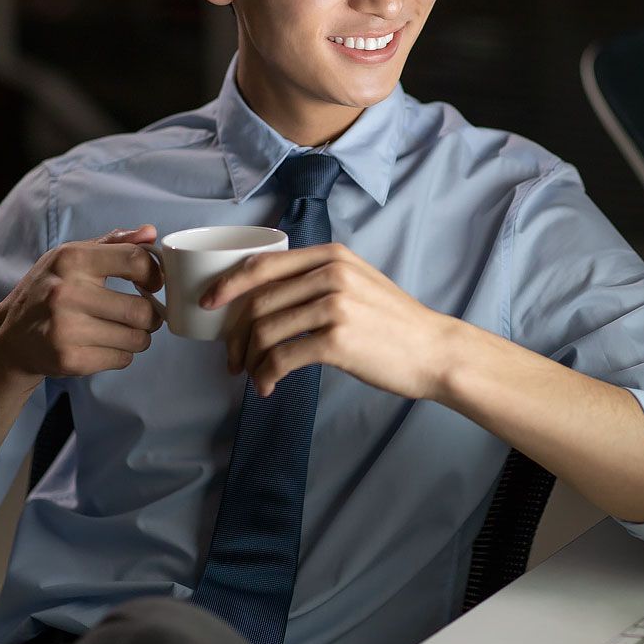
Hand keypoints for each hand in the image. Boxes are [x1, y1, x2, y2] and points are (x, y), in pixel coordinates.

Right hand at [0, 225, 163, 386]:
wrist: (12, 335)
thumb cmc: (49, 290)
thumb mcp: (73, 257)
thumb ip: (114, 243)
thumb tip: (150, 233)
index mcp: (72, 259)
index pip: (135, 261)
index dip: (154, 274)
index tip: (153, 283)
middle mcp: (67, 293)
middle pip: (142, 310)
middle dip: (151, 315)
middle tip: (143, 315)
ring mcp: (66, 329)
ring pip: (137, 339)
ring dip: (138, 337)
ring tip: (123, 330)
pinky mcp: (69, 360)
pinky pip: (122, 360)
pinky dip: (122, 355)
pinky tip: (104, 345)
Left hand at [201, 241, 452, 400]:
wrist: (434, 350)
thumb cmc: (394, 323)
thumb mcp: (359, 282)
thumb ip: (319, 279)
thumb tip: (266, 295)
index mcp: (332, 256)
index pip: (264, 264)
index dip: (229, 284)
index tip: (209, 304)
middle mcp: (331, 274)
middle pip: (259, 301)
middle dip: (235, 333)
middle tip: (231, 358)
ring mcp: (335, 306)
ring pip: (266, 330)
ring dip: (249, 359)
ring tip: (252, 376)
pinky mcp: (338, 340)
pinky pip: (282, 357)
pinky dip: (266, 375)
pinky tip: (267, 386)